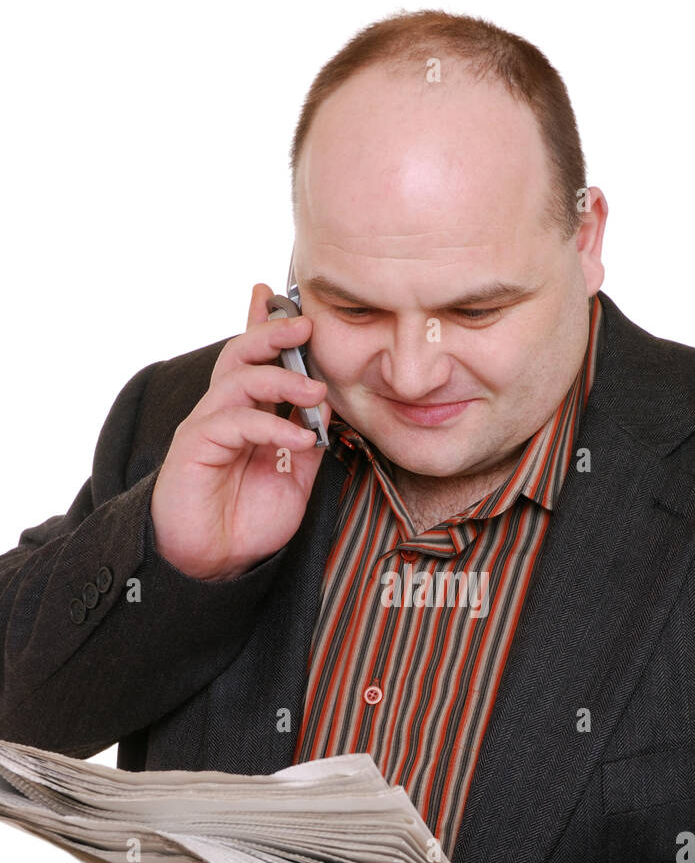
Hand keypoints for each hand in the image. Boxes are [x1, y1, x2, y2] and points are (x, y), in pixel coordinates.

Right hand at [149, 283, 330, 580]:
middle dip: (273, 332)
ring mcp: (208, 426)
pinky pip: (235, 422)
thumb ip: (310, 442)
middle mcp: (225, 412)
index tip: (289, 300)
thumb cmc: (248, 522)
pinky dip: (272, 426)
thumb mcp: (297, 480)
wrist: (213, 563)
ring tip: (316, 392)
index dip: (268, 326)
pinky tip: (300, 439)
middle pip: (241, 354)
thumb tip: (330, 409)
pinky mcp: (196, 446)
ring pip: (238, 379)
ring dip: (282, 379)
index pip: (258, 361)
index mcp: (248, 414)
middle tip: (306, 325)